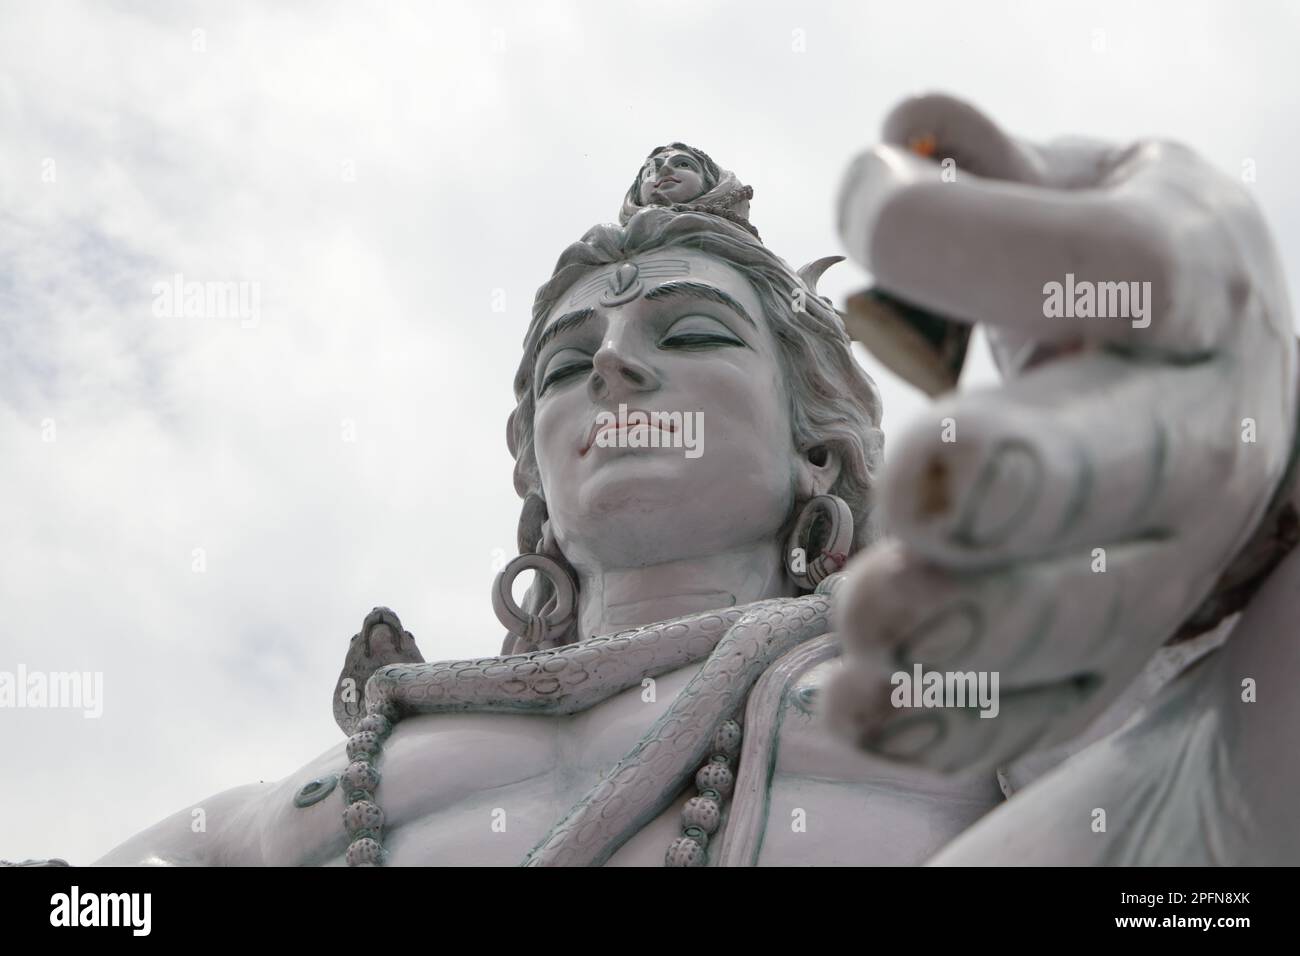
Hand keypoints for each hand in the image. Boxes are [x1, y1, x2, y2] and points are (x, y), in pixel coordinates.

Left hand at [826, 93, 1295, 773]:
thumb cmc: (1119, 277)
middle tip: (917, 490)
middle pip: (1130, 463)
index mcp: (1189, 288)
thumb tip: (910, 130)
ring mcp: (1167, 555)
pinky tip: (859, 706)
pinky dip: (953, 722)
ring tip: (861, 621)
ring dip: (970, 629)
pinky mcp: (1115, 644)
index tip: (863, 197)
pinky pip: (1045, 703)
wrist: (1216, 397)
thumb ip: (997, 171)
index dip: (969, 233)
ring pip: (1091, 612)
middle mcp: (1199, 428)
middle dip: (1022, 482)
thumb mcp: (1087, 193)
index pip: (1107, 265)